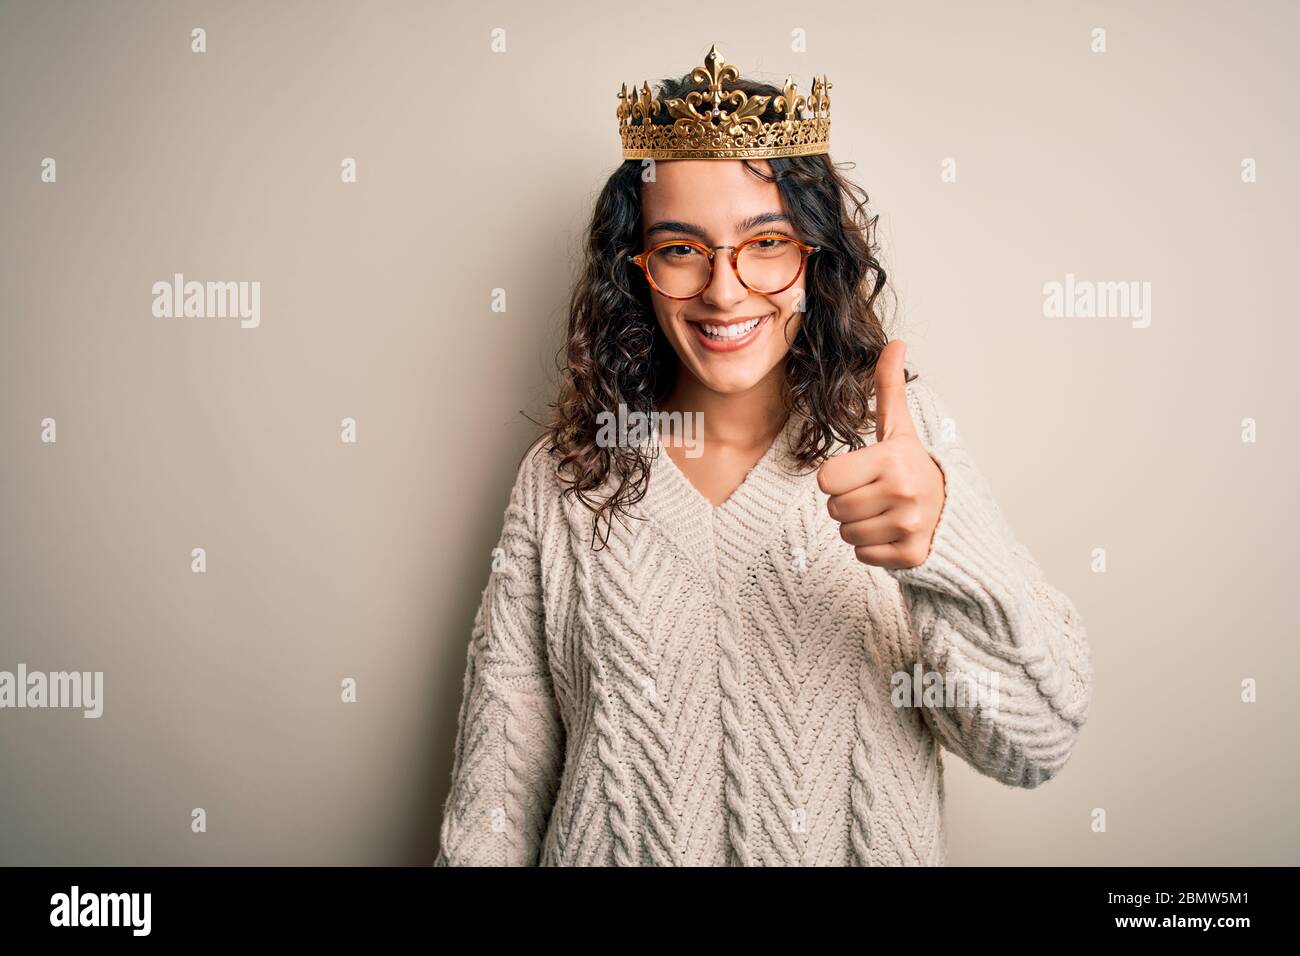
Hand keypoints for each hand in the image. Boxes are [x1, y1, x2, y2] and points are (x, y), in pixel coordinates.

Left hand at [816, 340, 946, 569]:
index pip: (825, 480)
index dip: (838, 478)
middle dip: (848, 503)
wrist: (952, 511)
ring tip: (884, 513)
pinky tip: (892, 533)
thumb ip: (889, 387)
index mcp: (892, 458)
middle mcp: (903, 492)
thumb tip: (895, 342)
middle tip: (875, 495)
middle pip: (833, 508)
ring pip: (845, 535)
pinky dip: (873, 549)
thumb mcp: (899, 428)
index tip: (862, 473)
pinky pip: (862, 556)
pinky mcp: (911, 555)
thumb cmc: (911, 467)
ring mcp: (909, 526)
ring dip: (858, 527)